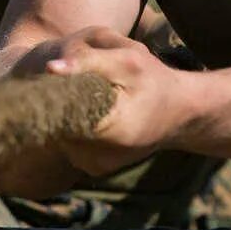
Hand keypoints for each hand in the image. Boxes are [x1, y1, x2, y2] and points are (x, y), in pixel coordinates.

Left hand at [22, 27, 187, 177]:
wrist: (179, 111)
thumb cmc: (154, 80)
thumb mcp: (127, 60)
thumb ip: (89, 62)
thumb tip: (51, 67)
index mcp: (113, 130)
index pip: (63, 114)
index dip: (56, 94)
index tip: (58, 79)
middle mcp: (102, 158)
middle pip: (59, 127)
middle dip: (62, 105)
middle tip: (79, 87)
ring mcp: (96, 166)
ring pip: (62, 136)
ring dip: (68, 117)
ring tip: (90, 99)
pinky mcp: (95, 168)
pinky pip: (71, 145)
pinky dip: (75, 129)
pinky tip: (93, 115)